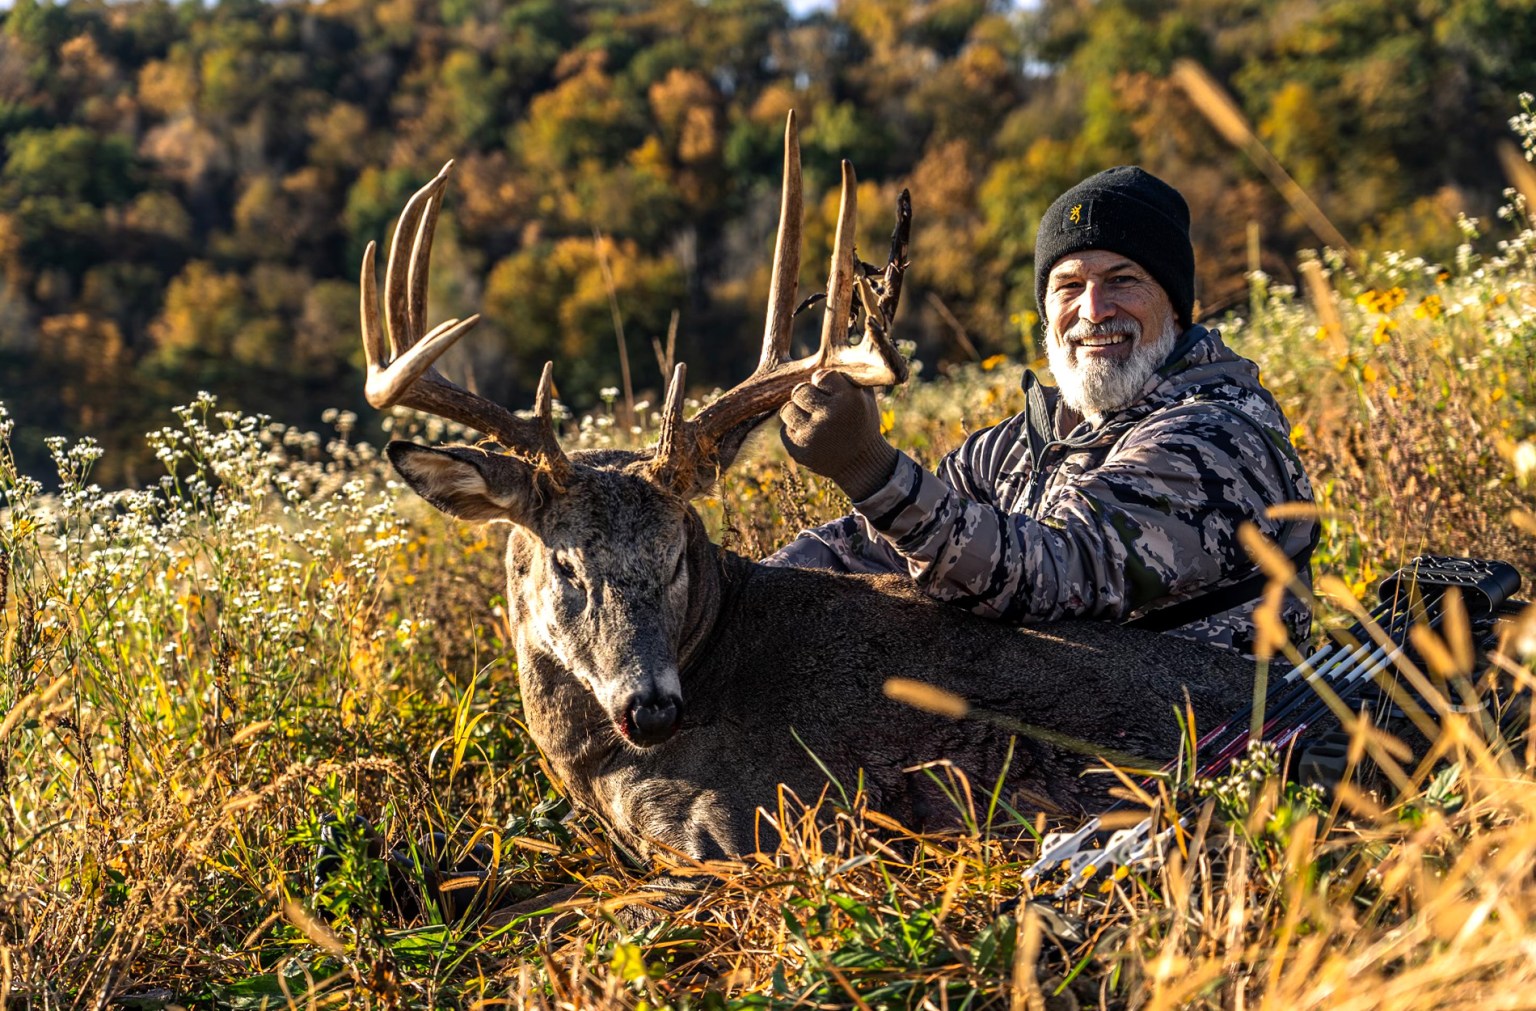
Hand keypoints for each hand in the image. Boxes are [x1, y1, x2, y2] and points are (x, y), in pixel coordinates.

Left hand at [779, 370, 898, 500]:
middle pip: (799, 391)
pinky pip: (785, 430)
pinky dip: (796, 431)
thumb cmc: (861, 422)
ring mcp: (812, 435)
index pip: (821, 376)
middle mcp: (829, 416)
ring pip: (787, 410)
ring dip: (797, 412)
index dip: (822, 382)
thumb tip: (837, 346)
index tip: (827, 390)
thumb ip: (849, 375)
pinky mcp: (799, 451)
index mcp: (848, 399)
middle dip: (806, 396)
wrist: (862, 463)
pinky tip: (812, 437)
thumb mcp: (865, 397)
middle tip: (817, 405)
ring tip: (813, 420)